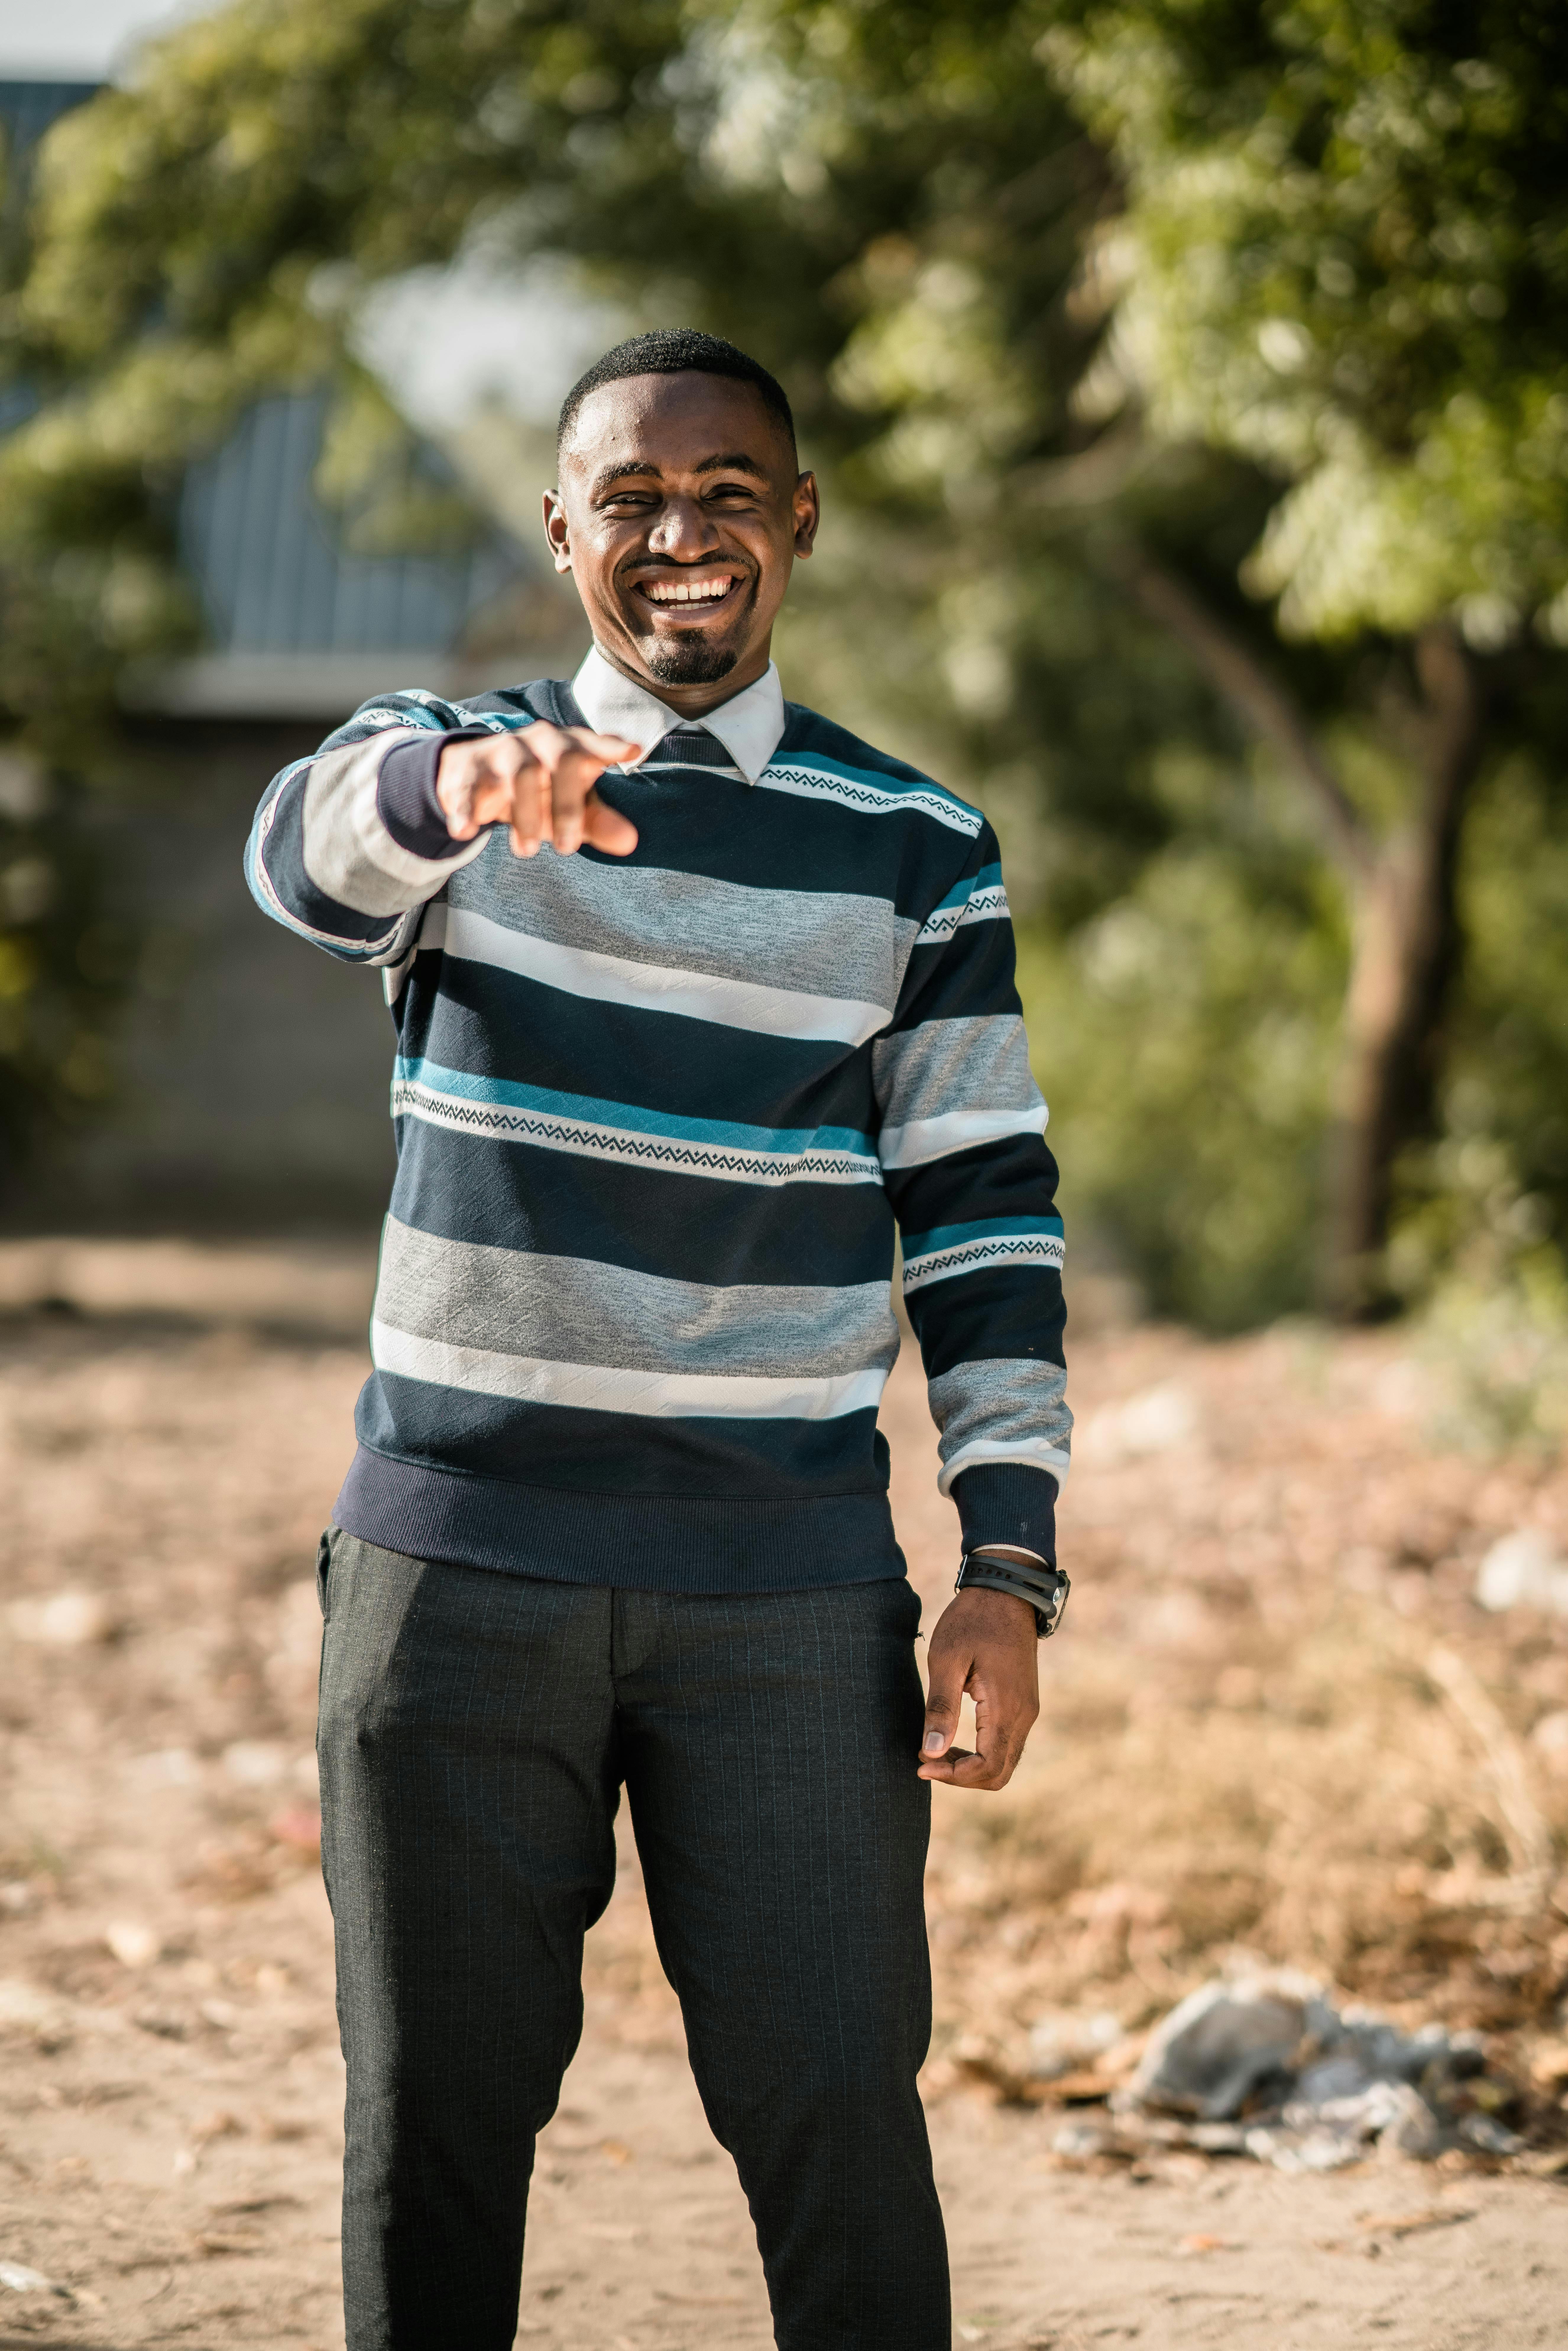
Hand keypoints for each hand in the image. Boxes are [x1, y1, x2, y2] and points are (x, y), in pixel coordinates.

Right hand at [436, 722, 641, 858]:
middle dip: (566, 806)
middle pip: (561, 761)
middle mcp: (540, 742)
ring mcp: (503, 752)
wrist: (475, 779)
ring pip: (518, 774)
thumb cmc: (536, 793)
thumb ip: (598, 822)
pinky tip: (465, 832)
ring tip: (526, 852)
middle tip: (566, 848)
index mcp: (570, 747)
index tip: (633, 750)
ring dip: (524, 815)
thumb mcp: (568, 807)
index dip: (611, 746)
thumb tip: (630, 842)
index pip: (593, 744)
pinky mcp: (469, 769)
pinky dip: (465, 809)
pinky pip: (468, 787)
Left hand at [917, 1587, 1039, 1790]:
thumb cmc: (972, 1621)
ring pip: (1004, 1761)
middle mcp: (1023, 1716)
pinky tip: (955, 1738)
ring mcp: (1027, 1710)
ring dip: (971, 1766)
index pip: (987, 1767)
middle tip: (927, 1762)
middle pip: (999, 1774)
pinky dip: (981, 1752)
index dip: (953, 1776)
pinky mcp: (1024, 1704)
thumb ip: (941, 1708)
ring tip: (936, 1752)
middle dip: (961, 1777)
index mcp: (1006, 1708)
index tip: (921, 1764)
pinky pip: (1007, 1744)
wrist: (1006, 1592)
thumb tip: (932, 1753)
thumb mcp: (947, 1660)